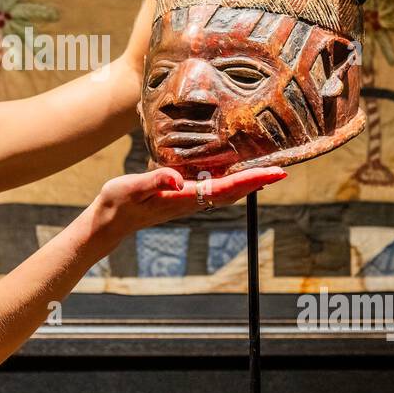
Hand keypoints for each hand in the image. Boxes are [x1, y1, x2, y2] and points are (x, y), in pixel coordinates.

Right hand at [91, 165, 287, 243]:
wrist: (110, 222)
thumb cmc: (118, 202)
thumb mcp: (131, 187)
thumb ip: (154, 180)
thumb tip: (177, 179)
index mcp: (184, 197)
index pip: (225, 188)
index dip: (251, 180)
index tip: (274, 173)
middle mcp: (192, 201)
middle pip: (234, 192)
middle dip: (258, 181)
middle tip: (283, 170)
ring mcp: (189, 202)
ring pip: (228, 193)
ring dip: (249, 183)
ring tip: (268, 172)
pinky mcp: (183, 199)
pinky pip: (216, 191)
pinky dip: (233, 183)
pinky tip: (237, 175)